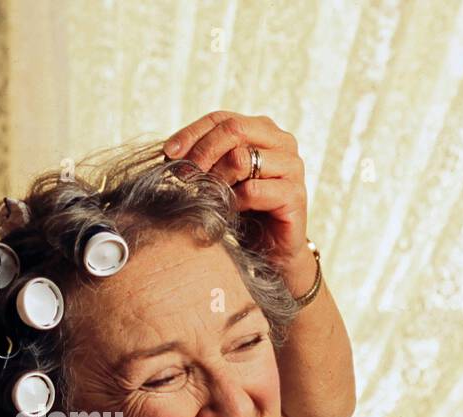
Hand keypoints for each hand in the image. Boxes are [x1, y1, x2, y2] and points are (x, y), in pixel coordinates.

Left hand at [163, 110, 314, 295]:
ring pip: (241, 158)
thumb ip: (203, 160)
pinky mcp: (294, 194)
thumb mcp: (218, 179)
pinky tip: (232, 212)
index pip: (221, 119)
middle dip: (202, 152)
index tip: (168, 154)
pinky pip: (253, 191)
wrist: (270, 252)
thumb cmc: (242, 212)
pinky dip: (235, 202)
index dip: (191, 134)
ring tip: (211, 197)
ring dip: (217, 180)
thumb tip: (170, 153)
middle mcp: (281, 142)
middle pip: (233, 129)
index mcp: (262, 130)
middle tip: (185, 176)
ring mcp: (292, 167)